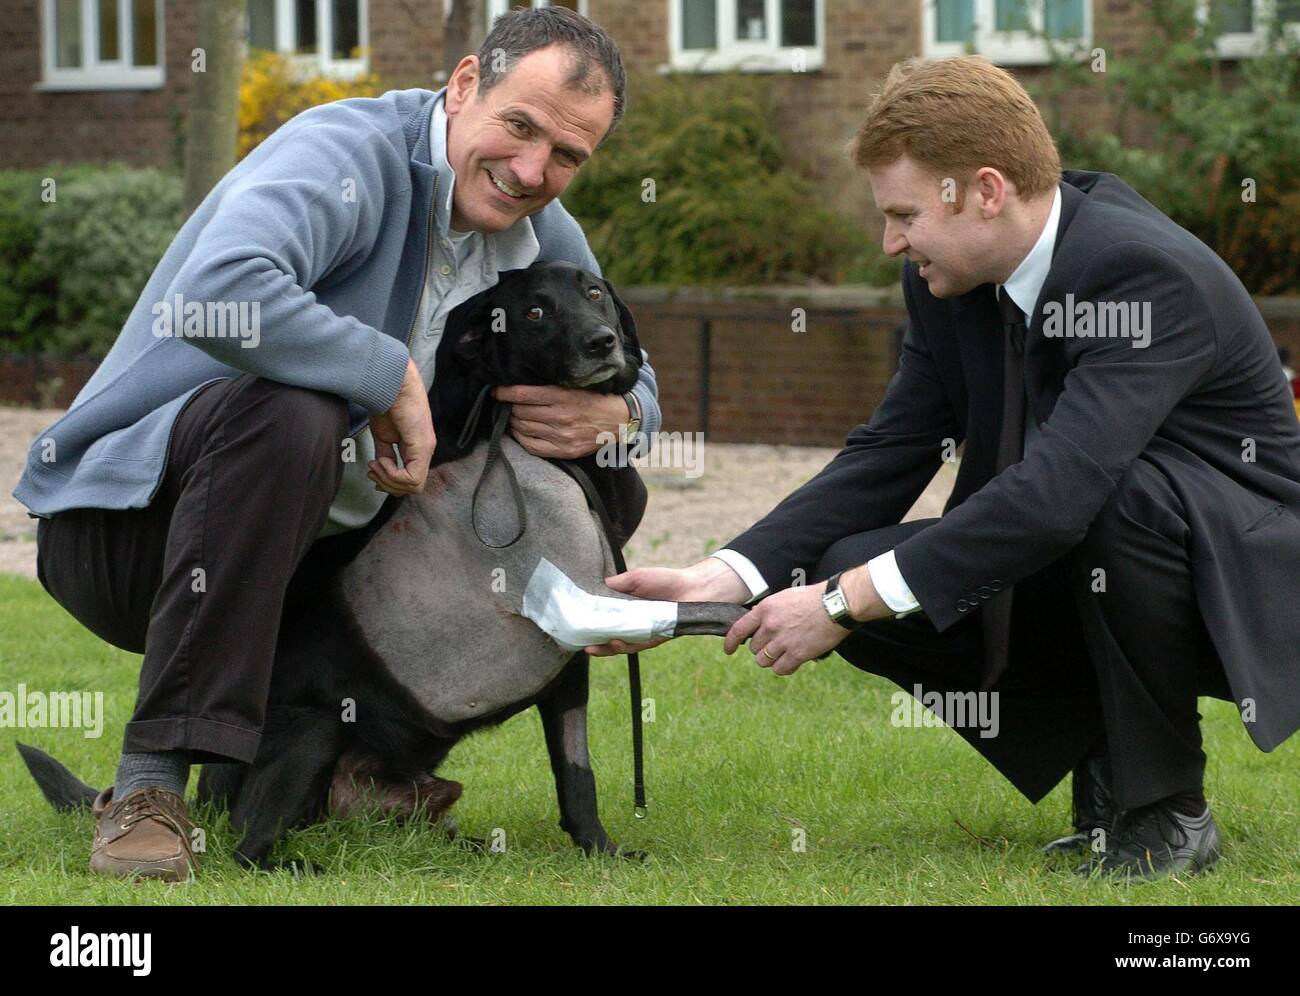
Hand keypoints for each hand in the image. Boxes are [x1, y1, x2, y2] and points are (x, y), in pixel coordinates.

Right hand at [367, 359, 436, 495]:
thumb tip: (381, 469)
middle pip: (413, 488)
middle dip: (388, 485)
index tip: (373, 470)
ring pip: (413, 486)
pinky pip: (412, 477)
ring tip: (375, 464)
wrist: (391, 382)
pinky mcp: (422, 446)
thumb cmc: (387, 402)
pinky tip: (379, 461)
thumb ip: (385, 454)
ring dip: (388, 480)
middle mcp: (425, 451)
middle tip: (372, 471)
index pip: (411, 482)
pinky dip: (391, 474)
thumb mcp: (383, 435)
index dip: (390, 483)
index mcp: (417, 449)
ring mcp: (426, 449)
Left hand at [494, 384, 627, 459]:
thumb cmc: (594, 401)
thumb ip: (550, 388)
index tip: (497, 391)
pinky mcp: (563, 450)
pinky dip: (521, 438)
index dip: (505, 392)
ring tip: (513, 417)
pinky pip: (532, 446)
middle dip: (510, 407)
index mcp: (562, 396)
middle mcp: (559, 416)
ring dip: (514, 421)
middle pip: (520, 412)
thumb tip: (521, 389)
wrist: (618, 421)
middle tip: (507, 404)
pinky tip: (520, 431)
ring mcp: (561, 436)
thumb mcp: (574, 387)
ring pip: (523, 428)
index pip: (523, 394)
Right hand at [584, 559, 750, 656]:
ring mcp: (640, 633)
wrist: (693, 589)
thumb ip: (617, 583)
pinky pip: (635, 647)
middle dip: (592, 641)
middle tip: (578, 644)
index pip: (602, 617)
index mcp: (624, 607)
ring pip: (619, 645)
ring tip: (592, 648)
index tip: (573, 623)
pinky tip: (614, 643)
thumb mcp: (637, 578)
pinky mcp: (652, 640)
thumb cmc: (665, 581)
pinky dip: (623, 646)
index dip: (588, 622)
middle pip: (607, 635)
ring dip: (605, 648)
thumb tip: (596, 586)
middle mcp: (630, 622)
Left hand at [723, 564, 889, 675]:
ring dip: (771, 659)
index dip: (730, 642)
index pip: (738, 630)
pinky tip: (791, 661)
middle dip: (762, 648)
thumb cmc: (812, 599)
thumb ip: (767, 612)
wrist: (836, 605)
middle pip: (754, 648)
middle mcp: (770, 626)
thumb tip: (755, 625)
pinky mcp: (797, 654)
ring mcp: (783, 641)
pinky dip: (783, 668)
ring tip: (784, 652)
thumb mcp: (783, 598)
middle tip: (776, 643)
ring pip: (763, 661)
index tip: (729, 650)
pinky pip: (780, 669)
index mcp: (765, 610)